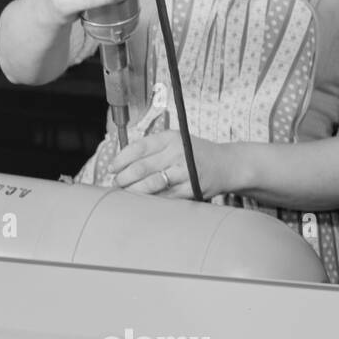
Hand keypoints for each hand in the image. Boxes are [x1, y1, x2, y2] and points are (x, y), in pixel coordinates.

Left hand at [108, 131, 225, 199]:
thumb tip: (120, 163)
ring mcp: (185, 171)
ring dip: (133, 190)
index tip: (111, 168)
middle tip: (116, 184)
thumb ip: (152, 150)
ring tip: (125, 193)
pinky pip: (164, 197)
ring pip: (151, 184)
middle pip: (141, 167)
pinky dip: (150, 200)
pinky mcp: (191, 188)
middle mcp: (177, 152)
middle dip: (123, 178)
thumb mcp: (175, 142)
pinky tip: (142, 201)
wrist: (227, 164)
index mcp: (170, 138)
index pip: (138, 147)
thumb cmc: (194, 154)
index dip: (121, 159)